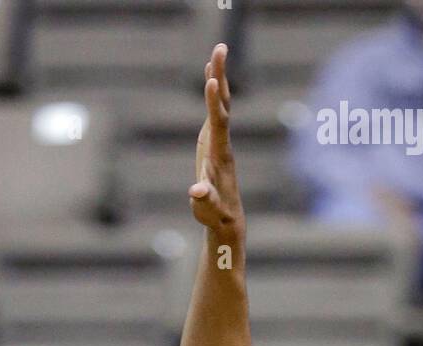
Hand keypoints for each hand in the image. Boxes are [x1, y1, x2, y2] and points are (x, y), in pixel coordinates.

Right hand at [190, 44, 243, 233]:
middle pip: (223, 105)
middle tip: (220, 48)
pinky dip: (213, 92)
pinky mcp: (214, 143)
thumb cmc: (214, 215)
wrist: (226, 219)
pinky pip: (215, 111)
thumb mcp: (206, 210)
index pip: (218, 123)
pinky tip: (211, 76)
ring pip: (221, 104)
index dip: (213, 102)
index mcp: (219, 155)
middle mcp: (222, 143)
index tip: (212, 79)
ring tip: (218, 51)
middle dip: (221, 76)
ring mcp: (219, 141)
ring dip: (219, 77)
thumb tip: (196, 192)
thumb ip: (203, 200)